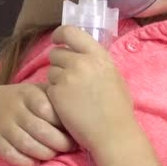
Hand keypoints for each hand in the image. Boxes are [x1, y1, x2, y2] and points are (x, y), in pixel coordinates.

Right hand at [0, 82, 77, 165]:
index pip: (54, 113)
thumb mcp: (33, 92)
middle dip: (61, 145)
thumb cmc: (17, 101)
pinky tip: (34, 161)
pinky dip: (26, 162)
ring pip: (30, 146)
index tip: (79, 132)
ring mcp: (4, 125)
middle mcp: (16, 109)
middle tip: (70, 148)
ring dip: (45, 155)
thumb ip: (55, 98)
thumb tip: (86, 112)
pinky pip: (13, 156)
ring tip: (52, 155)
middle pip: (44, 133)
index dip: (68, 127)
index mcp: (30, 94)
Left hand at [45, 25, 138, 153]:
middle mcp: (81, 62)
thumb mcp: (113, 76)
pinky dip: (54, 95)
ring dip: (56, 80)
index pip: (71, 32)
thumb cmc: (118, 108)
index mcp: (98, 55)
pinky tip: (67, 106)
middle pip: (56, 53)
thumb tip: (83, 55)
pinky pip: (48, 88)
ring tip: (70, 95)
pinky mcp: (56, 93)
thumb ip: (96, 63)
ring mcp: (67, 77)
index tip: (57, 40)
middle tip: (66, 77)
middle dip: (58, 63)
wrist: (112, 133)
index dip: (60, 35)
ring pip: (50, 71)